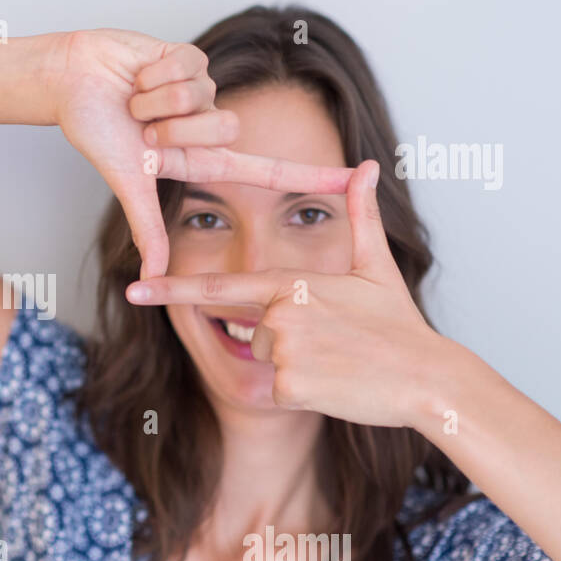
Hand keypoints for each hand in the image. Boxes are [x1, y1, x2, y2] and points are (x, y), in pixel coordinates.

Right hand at [50, 28, 356, 278]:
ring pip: (201, 97)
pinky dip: (153, 73)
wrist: (69, 79)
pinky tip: (137, 73)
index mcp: (199, 157)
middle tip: (140, 125)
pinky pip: (187, 66)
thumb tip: (152, 273)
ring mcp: (201, 90)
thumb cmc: (93, 128)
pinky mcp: (190, 56)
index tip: (359, 179)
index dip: (313, 176)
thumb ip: (146, 226)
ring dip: (157, 100)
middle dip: (173, 128)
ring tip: (134, 99)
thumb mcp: (126, 180)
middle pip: (224, 129)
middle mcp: (206, 125)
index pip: (267, 170)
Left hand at [123, 160, 450, 427]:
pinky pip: (278, 391)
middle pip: (253, 332)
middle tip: (334, 345)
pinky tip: (335, 385)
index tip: (133, 289)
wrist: (426, 379)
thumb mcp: (376, 268)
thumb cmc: (400, 327)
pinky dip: (304, 393)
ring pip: (266, 361)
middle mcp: (280, 312)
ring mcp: (282, 348)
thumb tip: (368, 167)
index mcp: (291, 282)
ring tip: (338, 362)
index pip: (219, 286)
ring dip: (297, 367)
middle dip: (286, 342)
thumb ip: (359, 217)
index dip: (172, 289)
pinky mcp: (288, 385)